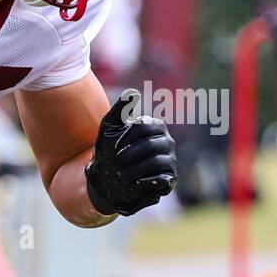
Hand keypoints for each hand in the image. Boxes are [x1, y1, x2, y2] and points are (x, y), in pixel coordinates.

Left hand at [85, 92, 176, 216]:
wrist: (107, 180)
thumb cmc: (109, 151)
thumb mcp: (109, 129)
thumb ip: (120, 110)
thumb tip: (133, 93)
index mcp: (155, 127)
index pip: (144, 126)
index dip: (126, 137)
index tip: (115, 147)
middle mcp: (167, 142)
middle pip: (151, 145)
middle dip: (130, 155)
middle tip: (118, 162)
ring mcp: (170, 160)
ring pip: (157, 161)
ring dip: (135, 169)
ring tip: (122, 175)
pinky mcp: (169, 179)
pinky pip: (164, 179)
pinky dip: (147, 181)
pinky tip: (136, 183)